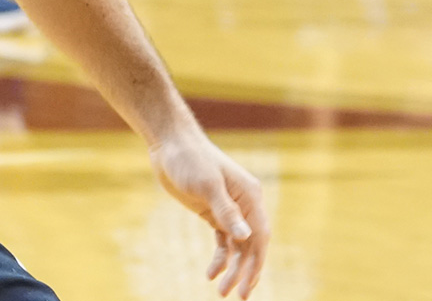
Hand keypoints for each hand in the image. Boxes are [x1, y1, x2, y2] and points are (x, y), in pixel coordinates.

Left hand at [149, 132, 269, 298]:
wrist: (170, 145)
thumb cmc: (191, 159)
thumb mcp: (207, 185)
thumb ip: (226, 211)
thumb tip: (245, 236)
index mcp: (251, 196)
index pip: (260, 236)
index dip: (256, 263)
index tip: (247, 286)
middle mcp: (245, 205)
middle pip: (251, 246)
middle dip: (244, 272)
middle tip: (235, 295)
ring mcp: (229, 210)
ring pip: (237, 247)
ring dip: (232, 268)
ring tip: (221, 291)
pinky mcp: (213, 213)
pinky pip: (222, 242)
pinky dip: (219, 258)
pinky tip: (211, 273)